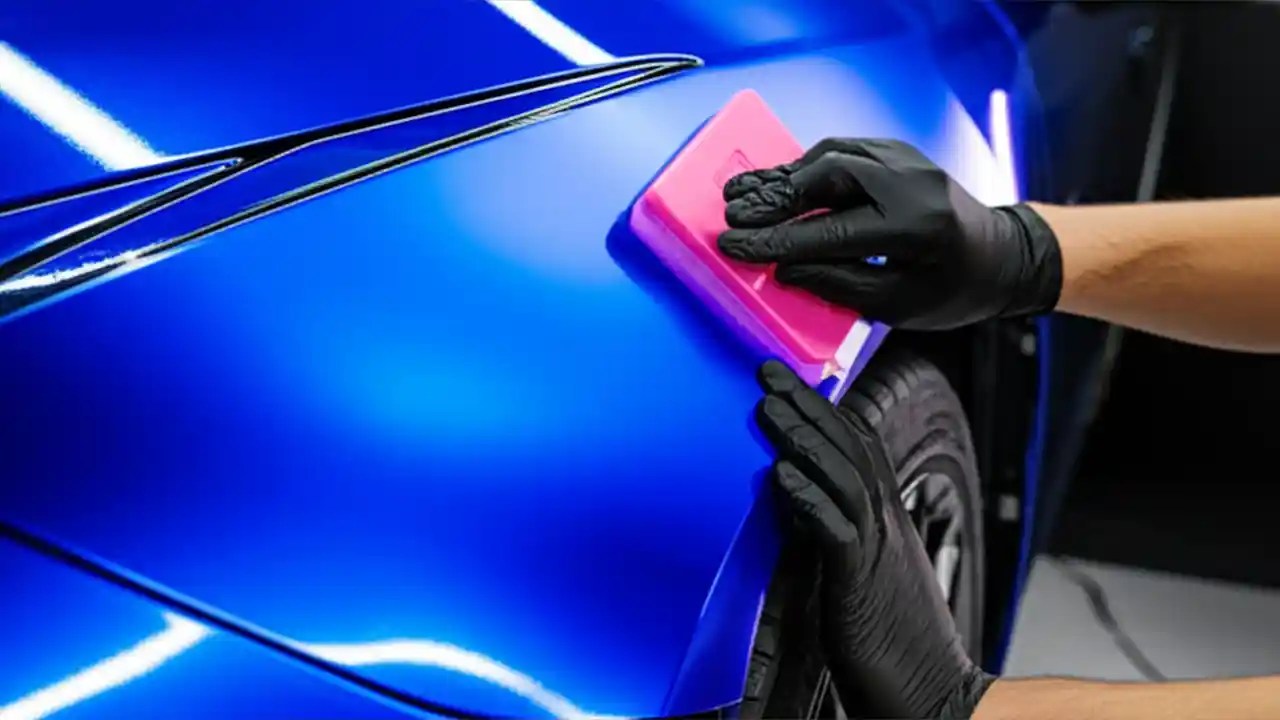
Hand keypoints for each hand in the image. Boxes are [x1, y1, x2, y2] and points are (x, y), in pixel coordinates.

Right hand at [719, 138, 1061, 329]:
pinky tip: (778, 182)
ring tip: (743, 194)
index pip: (831, 233)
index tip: (735, 245)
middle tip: (731, 214)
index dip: (776, 240)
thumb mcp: (899, 305)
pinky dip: (805, 168)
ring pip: (830, 157)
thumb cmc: (954, 291)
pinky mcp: (898, 152)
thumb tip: (784, 269)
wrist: (1003, 255)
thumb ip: (839, 285)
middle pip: (827, 177)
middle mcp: (911, 183)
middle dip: (773, 198)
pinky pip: (842, 152)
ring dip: (783, 177)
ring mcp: (905, 158)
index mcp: (917, 229)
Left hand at [754, 359, 992, 718]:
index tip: (790, 385)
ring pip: (842, 476)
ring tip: (767, 407)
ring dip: (802, 437)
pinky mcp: (862, 582)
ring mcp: (878, 550)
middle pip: (849, 448)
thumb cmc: (897, 646)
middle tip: (769, 371)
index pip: (857, 450)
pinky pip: (835, 530)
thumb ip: (833, 538)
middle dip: (807, 405)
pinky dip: (808, 498)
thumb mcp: (861, 577)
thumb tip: (796, 504)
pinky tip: (781, 476)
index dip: (823, 412)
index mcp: (887, 522)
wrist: (940, 699)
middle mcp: (887, 525)